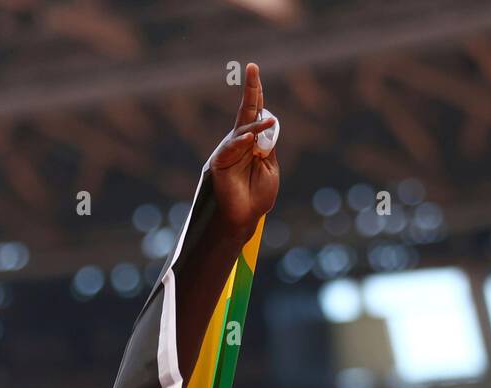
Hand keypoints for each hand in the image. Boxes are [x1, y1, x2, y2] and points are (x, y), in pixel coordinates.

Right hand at [207, 62, 279, 238]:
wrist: (245, 216)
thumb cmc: (258, 195)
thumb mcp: (270, 167)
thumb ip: (269, 146)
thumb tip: (268, 124)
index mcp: (253, 142)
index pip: (256, 113)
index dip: (256, 93)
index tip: (254, 70)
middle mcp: (240, 142)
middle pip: (247, 112)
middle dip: (251, 90)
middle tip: (253, 69)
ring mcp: (229, 150)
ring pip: (244, 131)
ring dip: (257, 126)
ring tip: (270, 121)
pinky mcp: (220, 162)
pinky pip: (232, 148)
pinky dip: (242, 144)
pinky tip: (251, 141)